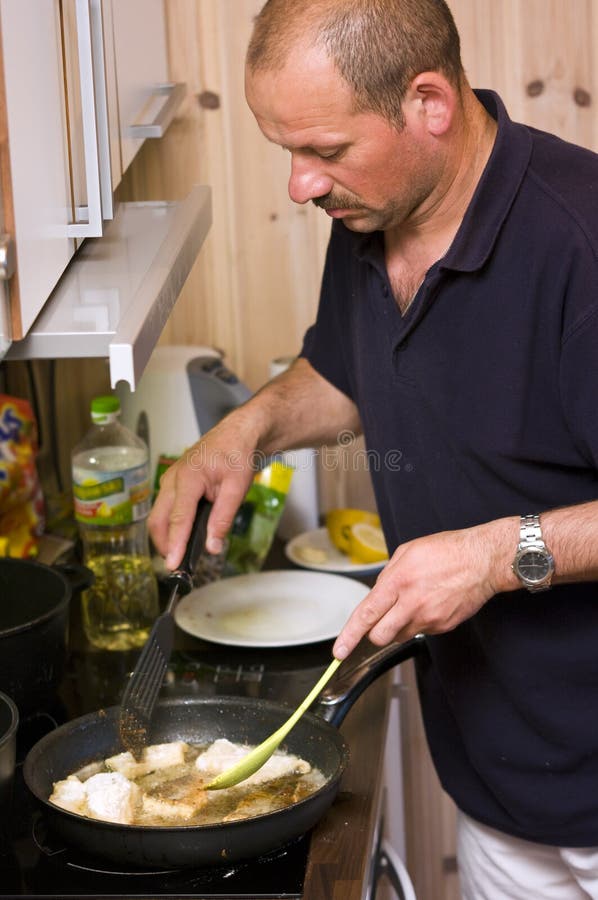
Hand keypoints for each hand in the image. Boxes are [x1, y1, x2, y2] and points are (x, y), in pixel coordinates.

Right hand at [148, 415, 258, 569]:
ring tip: (182, 554)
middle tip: (179, 565)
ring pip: (160, 516)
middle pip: (158, 520)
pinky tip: (185, 536)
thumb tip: (212, 547)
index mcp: (188, 478)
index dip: (175, 544)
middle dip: (165, 545)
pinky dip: (172, 526)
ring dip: (167, 536)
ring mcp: (170, 481)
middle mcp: (173, 479)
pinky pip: (166, 509)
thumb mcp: (237, 488)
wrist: (238, 434)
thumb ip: (223, 518)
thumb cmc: (237, 455)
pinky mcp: (173, 485)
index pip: (178, 518)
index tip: (173, 565)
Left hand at [332, 518, 518, 659]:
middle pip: (380, 636)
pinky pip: (421, 631)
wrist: (483, 560)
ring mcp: (429, 618)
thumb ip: (388, 574)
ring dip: (398, 626)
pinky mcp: (443, 626)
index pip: (367, 615)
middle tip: (380, 620)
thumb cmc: (448, 550)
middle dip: (374, 632)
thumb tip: (378, 593)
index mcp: (398, 581)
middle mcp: (412, 603)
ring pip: (400, 636)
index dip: (349, 636)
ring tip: (412, 603)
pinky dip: (419, 622)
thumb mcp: (408, 551)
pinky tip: (430, 603)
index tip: (339, 650)